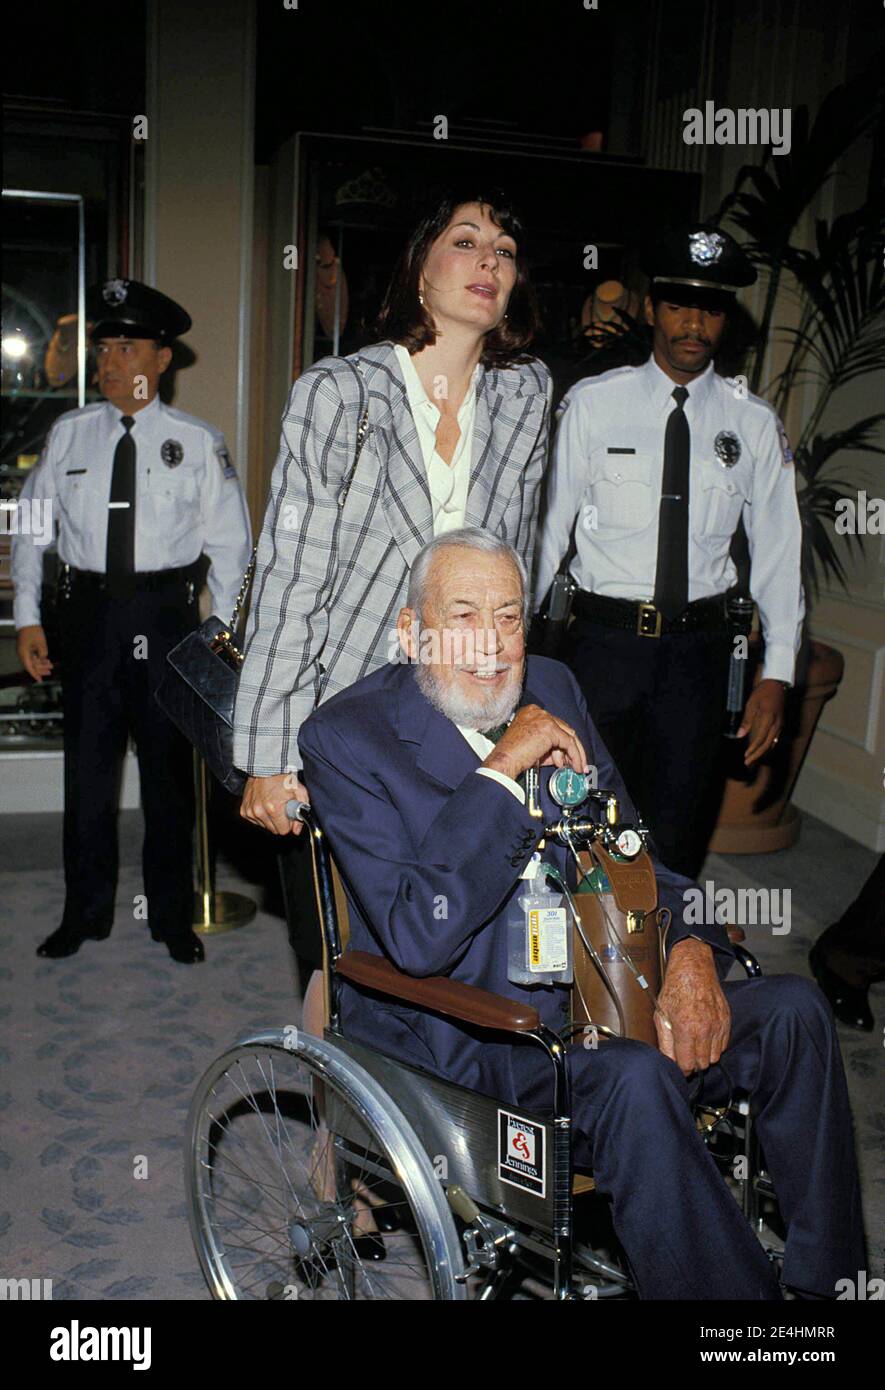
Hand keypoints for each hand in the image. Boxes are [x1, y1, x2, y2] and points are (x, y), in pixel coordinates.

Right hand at [17, 625, 51, 681]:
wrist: (28, 621)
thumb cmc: (33, 631)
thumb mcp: (41, 643)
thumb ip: (43, 653)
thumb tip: (44, 659)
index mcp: (24, 653)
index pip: (29, 667)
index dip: (35, 674)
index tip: (40, 680)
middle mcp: (22, 653)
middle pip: (31, 665)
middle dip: (41, 669)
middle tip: (50, 672)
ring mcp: (23, 651)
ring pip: (32, 661)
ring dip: (41, 664)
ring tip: (50, 666)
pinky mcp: (25, 648)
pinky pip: (32, 657)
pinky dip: (39, 659)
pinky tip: (46, 660)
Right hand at [239, 772, 307, 834]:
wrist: (265, 765)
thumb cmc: (283, 776)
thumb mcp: (299, 792)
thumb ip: (301, 813)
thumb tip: (296, 830)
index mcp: (274, 809)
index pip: (283, 831)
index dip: (288, 823)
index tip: (289, 814)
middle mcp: (260, 811)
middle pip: (273, 829)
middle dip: (279, 821)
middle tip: (281, 806)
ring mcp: (250, 811)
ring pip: (264, 825)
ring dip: (269, 817)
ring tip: (272, 802)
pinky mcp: (244, 810)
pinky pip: (254, 820)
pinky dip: (260, 814)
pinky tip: (263, 803)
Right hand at [482, 703, 588, 781]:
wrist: (504, 760)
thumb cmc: (513, 756)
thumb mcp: (534, 746)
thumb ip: (549, 747)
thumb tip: (564, 756)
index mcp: (531, 712)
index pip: (555, 725)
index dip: (564, 742)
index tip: (569, 756)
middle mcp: (538, 712)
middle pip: (564, 728)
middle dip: (572, 748)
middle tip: (577, 763)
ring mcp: (544, 718)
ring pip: (569, 735)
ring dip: (575, 754)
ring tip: (576, 767)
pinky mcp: (550, 729)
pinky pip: (568, 743)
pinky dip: (575, 756)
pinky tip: (575, 766)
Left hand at [654, 938, 730, 1074]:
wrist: (694, 969)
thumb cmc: (676, 989)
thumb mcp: (661, 1015)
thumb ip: (665, 1041)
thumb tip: (668, 1060)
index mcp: (686, 1028)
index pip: (688, 1064)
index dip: (682, 1068)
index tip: (679, 1064)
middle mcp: (704, 1029)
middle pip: (703, 1064)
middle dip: (693, 1062)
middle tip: (685, 1053)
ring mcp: (718, 1025)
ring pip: (714, 1057)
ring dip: (704, 1055)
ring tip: (694, 1043)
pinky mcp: (726, 1021)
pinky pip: (723, 1045)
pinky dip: (714, 1045)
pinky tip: (704, 1035)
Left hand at [737, 678, 785, 764]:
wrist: (777, 684)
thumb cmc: (762, 693)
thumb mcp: (751, 705)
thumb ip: (746, 721)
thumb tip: (740, 735)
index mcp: (769, 719)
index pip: (760, 739)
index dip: (753, 749)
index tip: (746, 756)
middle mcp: (776, 724)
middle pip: (767, 744)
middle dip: (757, 755)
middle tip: (748, 762)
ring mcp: (780, 724)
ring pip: (772, 743)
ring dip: (762, 752)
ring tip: (753, 758)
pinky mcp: (781, 723)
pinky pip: (775, 738)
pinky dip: (769, 746)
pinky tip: (763, 749)